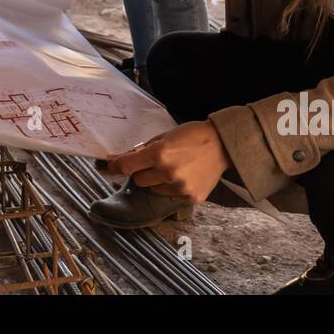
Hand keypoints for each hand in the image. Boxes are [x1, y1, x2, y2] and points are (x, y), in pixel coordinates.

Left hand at [107, 121, 232, 204]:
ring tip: (174, 168)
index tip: (111, 168)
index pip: (126, 166)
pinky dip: (173, 188)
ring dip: (158, 181)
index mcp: (159, 153)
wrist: (222, 145)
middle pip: (139, 180)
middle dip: (143, 172)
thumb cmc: (191, 136)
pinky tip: (185, 176)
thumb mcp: (164, 136)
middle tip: (155, 163)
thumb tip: (119, 159)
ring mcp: (180, 187)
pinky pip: (170, 196)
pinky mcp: (190, 197)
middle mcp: (168, 172)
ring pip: (154, 190)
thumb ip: (143, 149)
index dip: (115, 167)